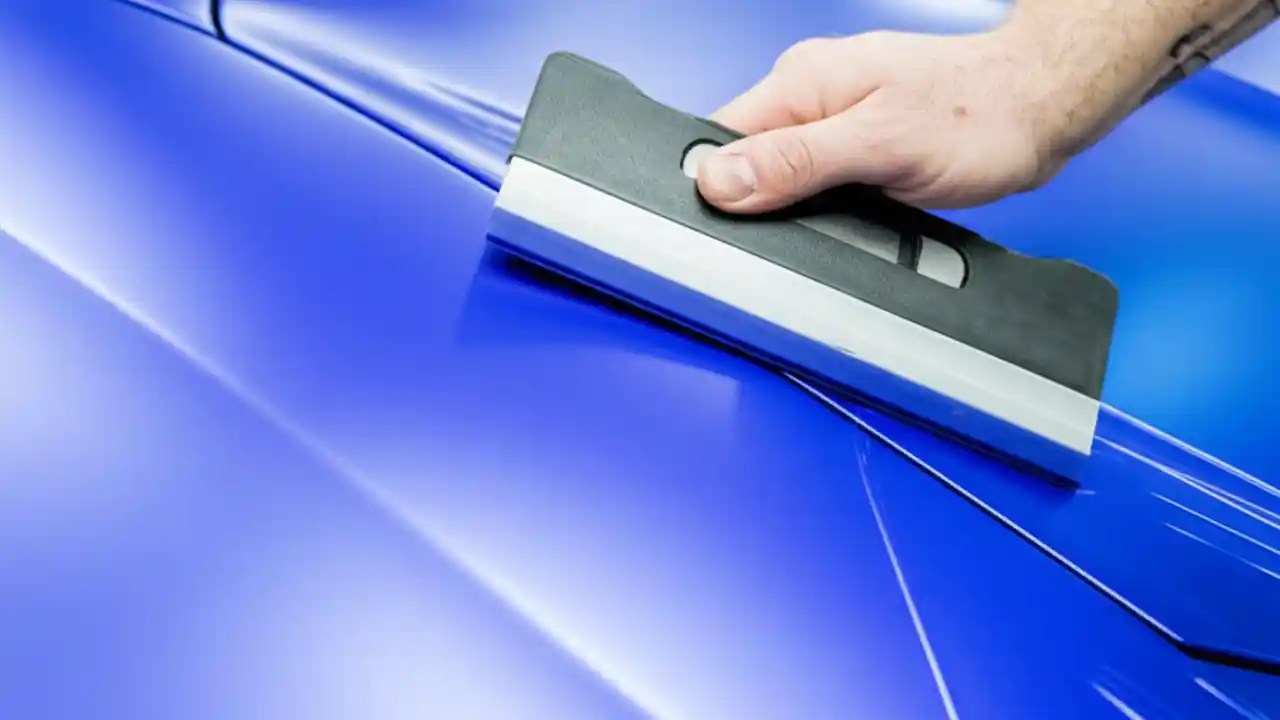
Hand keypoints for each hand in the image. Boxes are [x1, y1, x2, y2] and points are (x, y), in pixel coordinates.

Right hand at [696, 30, 1073, 211]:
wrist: (1038, 109)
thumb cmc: (977, 118)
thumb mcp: (880, 145)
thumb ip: (796, 160)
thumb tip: (719, 179)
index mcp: (801, 82)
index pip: (719, 137)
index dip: (715, 187)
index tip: (733, 226)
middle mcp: (808, 92)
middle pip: (743, 159)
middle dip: (756, 203)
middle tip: (804, 225)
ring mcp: (830, 115)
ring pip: (776, 172)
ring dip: (792, 206)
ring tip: (838, 215)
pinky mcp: (851, 139)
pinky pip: (809, 176)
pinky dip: (819, 202)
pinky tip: (849, 210)